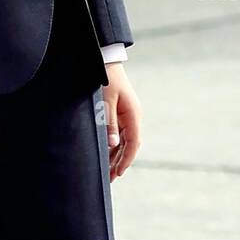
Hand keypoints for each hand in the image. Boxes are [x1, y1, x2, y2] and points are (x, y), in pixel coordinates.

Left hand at [101, 63, 141, 179]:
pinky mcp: (120, 112)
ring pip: (124, 140)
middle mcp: (132, 116)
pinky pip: (119, 133)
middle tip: (111, 178)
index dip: (127, 159)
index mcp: (133, 114)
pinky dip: (114, 145)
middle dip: (121, 162)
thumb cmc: (106, 79)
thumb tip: (114, 144)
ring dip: (117, 155)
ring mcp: (127, 115)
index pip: (133, 143)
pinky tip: (107, 154)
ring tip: (108, 171)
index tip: (119, 173)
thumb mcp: (106, 101)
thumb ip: (110, 123)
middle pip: (129, 145)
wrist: (106, 61)